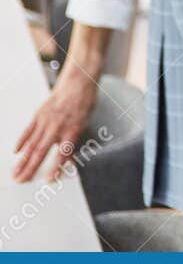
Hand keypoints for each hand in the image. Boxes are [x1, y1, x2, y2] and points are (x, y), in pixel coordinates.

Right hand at [12, 58, 98, 183]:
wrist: (78, 82)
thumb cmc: (84, 103)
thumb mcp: (86, 124)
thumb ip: (74, 143)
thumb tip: (68, 161)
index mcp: (72, 130)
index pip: (62, 154)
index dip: (56, 168)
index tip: (49, 181)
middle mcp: (57, 126)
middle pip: (41, 152)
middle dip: (30, 168)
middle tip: (21, 181)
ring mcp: (46, 120)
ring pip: (31, 144)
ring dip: (22, 160)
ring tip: (15, 172)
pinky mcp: (38, 114)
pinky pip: (28, 130)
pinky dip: (21, 141)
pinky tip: (16, 152)